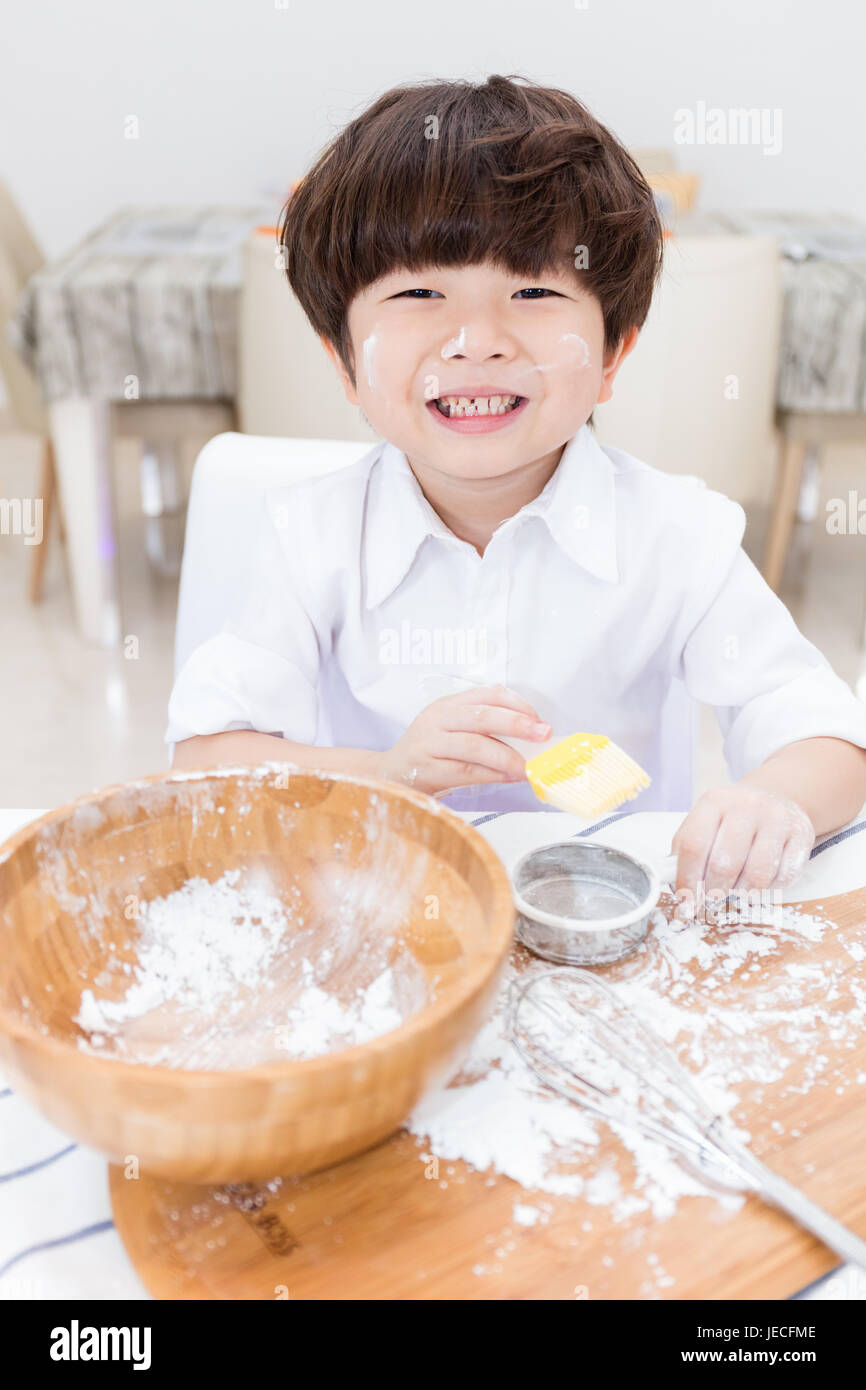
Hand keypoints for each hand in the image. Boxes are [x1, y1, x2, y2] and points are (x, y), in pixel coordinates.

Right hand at [376, 685, 551, 795]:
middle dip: (517, 724)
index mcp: (449, 704)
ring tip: (526, 767)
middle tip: (542, 734)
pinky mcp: (425, 769)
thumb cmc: (429, 754)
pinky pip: (463, 771)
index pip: (488, 694)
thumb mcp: (452, 731)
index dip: (517, 704)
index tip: (538, 718)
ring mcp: (429, 744)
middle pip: (482, 716)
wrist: (388, 775)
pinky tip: (506, 777)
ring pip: (474, 745)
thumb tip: (530, 739)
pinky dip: (489, 775)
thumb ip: (484, 729)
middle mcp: (437, 719)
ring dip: (506, 756)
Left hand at [670, 782, 814, 918]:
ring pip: (757, 875)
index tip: (686, 904)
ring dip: (743, 895)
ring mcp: (777, 818)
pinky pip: (785, 876)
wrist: (775, 798)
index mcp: (714, 802)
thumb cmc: (732, 821)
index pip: (693, 845)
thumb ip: (686, 854)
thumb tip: (681, 896)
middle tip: (713, 902)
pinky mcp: (802, 834)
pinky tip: (762, 884)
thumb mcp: (704, 824)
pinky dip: (771, 890)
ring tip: (737, 894)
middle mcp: (746, 806)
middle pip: (724, 864)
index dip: (687, 881)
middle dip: (715, 893)